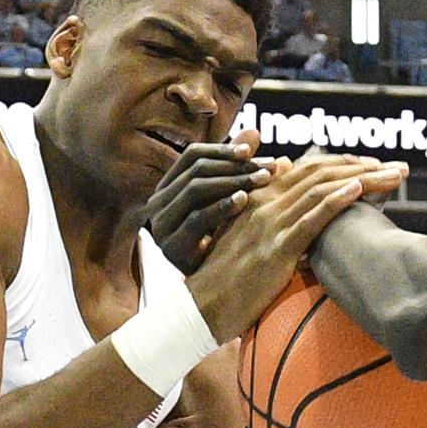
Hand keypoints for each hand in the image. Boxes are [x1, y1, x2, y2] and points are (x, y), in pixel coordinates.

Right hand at [146, 129, 283, 272]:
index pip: (193, 156)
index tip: (253, 150)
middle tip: (267, 167)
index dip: (223, 149)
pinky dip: (220, 207)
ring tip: (261, 181)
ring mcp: (162, 226)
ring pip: (195, 190)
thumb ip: (237, 167)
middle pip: (196, 171)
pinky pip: (195, 220)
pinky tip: (244, 202)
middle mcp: (159, 203)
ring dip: (231, 182)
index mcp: (169, 187)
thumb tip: (254, 132)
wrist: (211, 295)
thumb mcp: (229, 199)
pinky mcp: (171, 248)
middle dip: (234, 166)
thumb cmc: (221, 240)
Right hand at [187, 155, 405, 339]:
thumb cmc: (226, 279)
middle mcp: (265, 203)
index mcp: (259, 197)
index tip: (374, 164)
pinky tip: (361, 190)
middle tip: (399, 167)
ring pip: (323, 189)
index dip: (345, 162)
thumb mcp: (248, 240)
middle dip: (364, 165)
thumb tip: (302, 217)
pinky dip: (337, 200)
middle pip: (322, 172)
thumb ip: (273, 219)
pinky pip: (312, 218)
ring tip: (394, 175)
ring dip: (363, 178)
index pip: (310, 168)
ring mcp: (270, 224)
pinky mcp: (276, 248)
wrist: (201, 307)